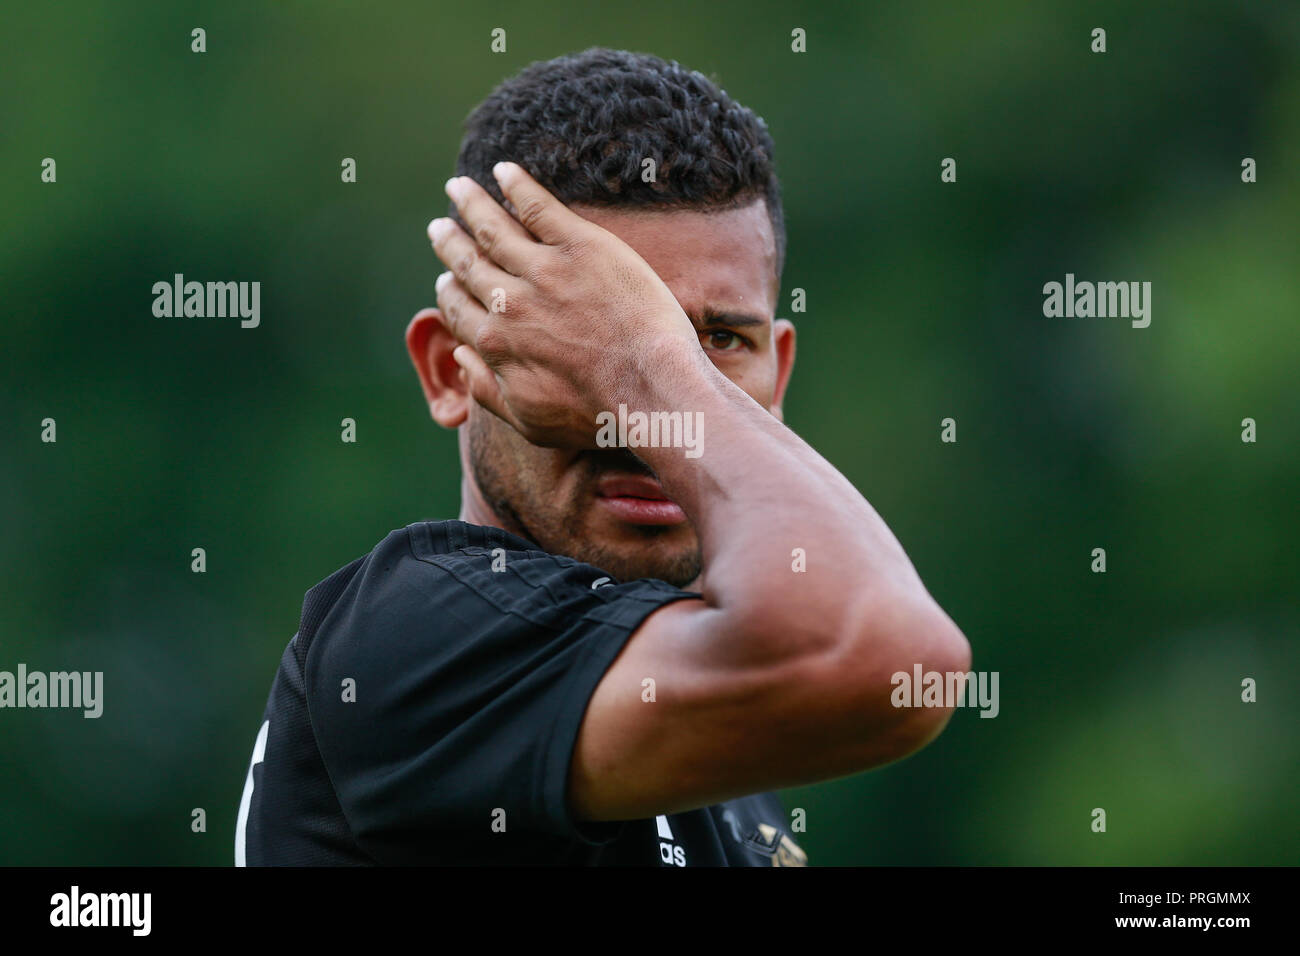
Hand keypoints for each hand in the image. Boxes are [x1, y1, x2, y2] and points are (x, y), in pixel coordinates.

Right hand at [428, 162, 701, 447]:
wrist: (649, 390)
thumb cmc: (596, 414)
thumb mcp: (530, 420)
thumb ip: (488, 390)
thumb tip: (461, 359)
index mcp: (495, 343)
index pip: (458, 310)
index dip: (449, 292)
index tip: (445, 279)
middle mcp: (510, 302)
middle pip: (470, 263)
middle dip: (451, 243)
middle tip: (439, 227)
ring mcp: (544, 270)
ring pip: (495, 227)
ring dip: (472, 204)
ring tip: (459, 188)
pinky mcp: (581, 246)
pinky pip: (538, 206)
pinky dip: (517, 185)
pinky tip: (504, 171)